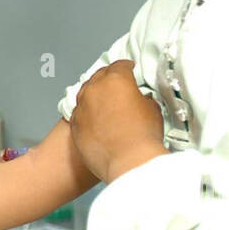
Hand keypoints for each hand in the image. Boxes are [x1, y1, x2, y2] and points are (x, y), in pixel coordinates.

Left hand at [70, 60, 166, 183]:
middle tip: (116, 83)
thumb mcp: (152, 110)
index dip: (126, 67)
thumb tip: (140, 99)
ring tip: (104, 101)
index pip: (120, 66)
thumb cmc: (143, 136)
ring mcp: (81, 107)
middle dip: (109, 77)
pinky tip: (95, 118)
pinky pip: (79, 112)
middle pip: (99, 76)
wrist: (128, 163)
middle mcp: (94, 89)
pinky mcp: (75, 125)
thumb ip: (143, 98)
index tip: (129, 69)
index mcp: (115, 80)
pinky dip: (87, 112)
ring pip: (85, 93)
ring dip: (95, 94)